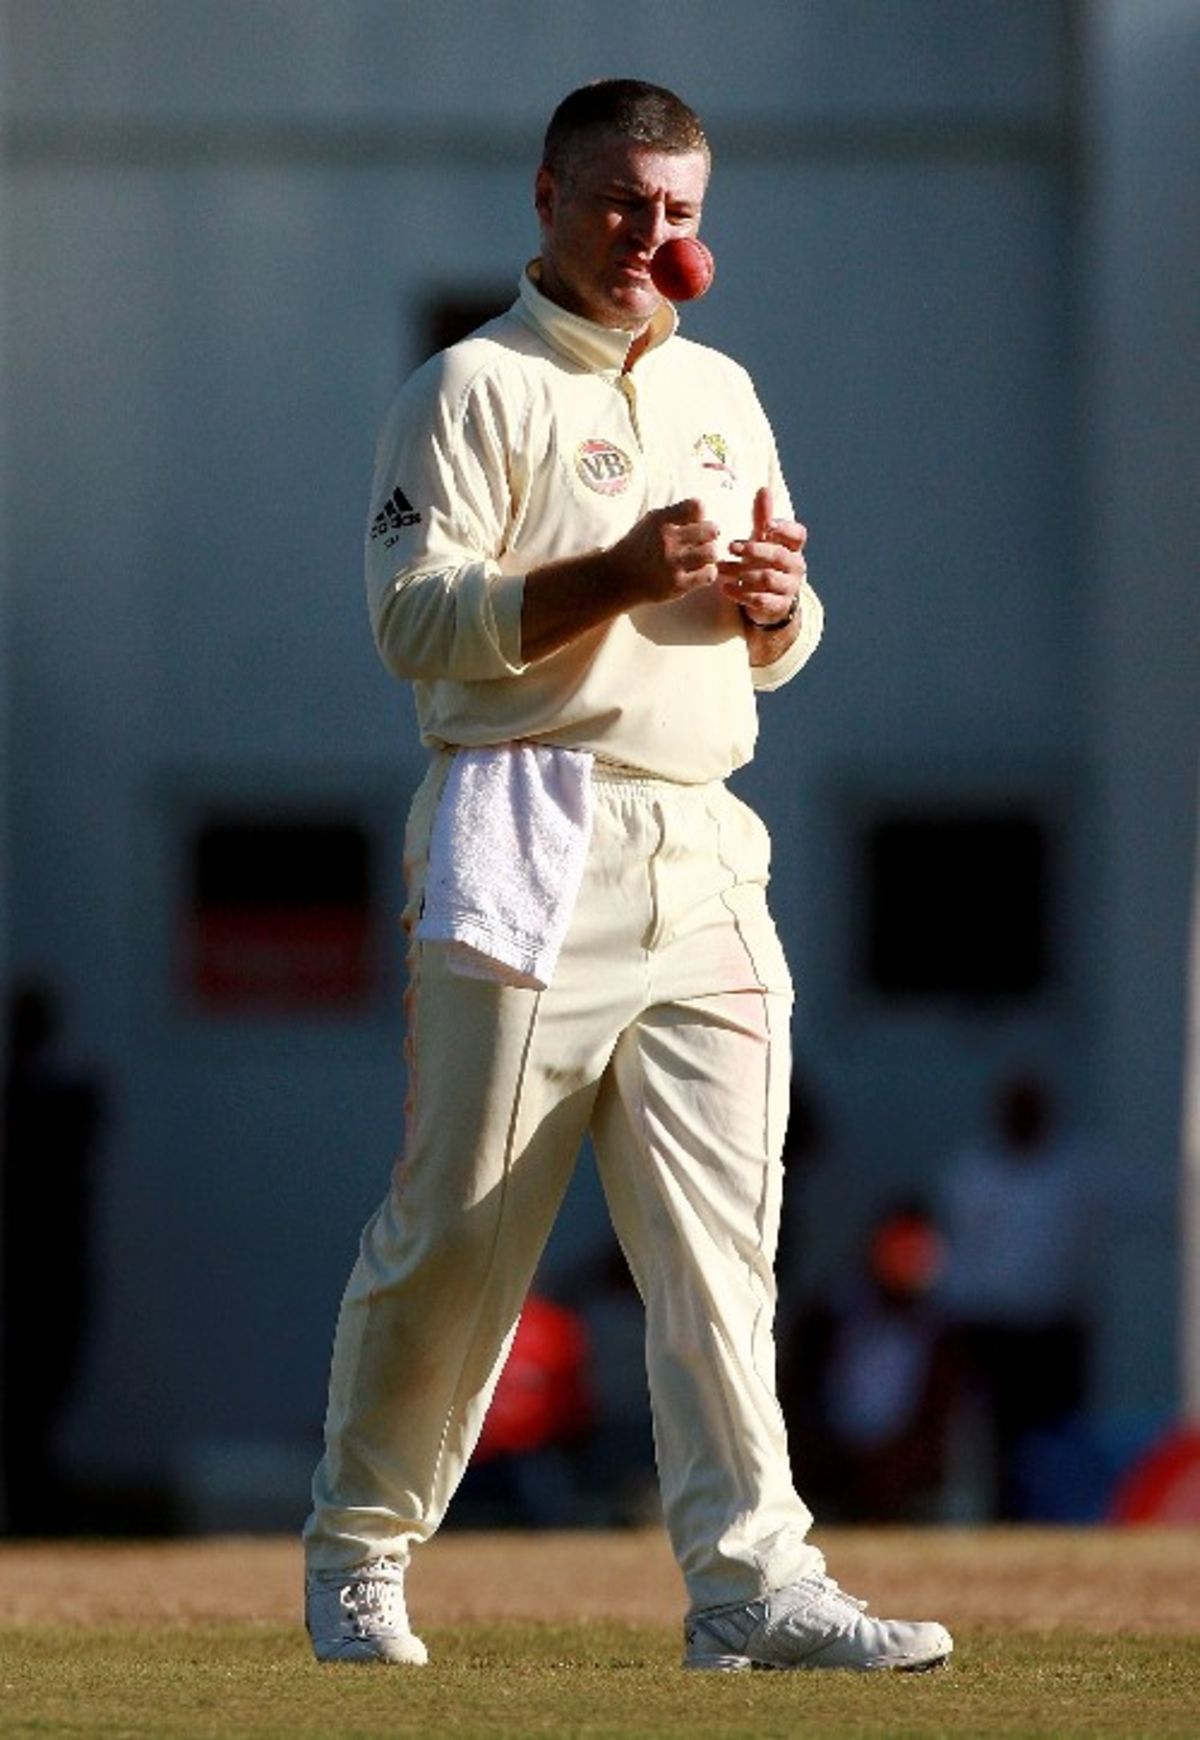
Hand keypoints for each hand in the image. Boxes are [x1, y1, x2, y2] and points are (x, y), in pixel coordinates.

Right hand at [606, 498, 720, 605]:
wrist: (618, 578)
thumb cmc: (638, 548)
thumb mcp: (650, 522)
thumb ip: (675, 515)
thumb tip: (703, 512)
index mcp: (661, 520)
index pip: (697, 506)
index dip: (700, 516)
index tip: (694, 524)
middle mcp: (667, 539)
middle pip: (711, 529)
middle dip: (710, 535)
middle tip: (703, 542)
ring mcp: (673, 563)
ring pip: (712, 552)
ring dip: (710, 555)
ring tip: (702, 558)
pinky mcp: (678, 584)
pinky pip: (708, 574)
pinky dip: (707, 572)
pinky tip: (699, 572)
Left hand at [718, 486, 806, 626]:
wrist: (768, 601)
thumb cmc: (764, 563)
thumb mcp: (763, 540)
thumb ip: (763, 517)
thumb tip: (763, 488)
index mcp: (794, 548)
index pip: (798, 535)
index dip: (784, 529)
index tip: (766, 525)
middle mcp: (796, 566)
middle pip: (780, 556)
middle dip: (755, 550)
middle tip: (731, 546)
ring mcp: (789, 587)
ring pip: (768, 578)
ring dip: (742, 572)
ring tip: (720, 568)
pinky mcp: (778, 606)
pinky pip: (761, 600)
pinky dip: (741, 593)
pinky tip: (725, 587)